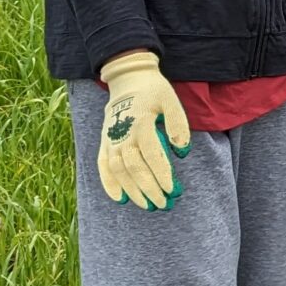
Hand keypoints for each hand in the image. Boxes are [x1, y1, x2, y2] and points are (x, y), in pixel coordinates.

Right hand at [96, 52, 190, 209]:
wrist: (127, 80)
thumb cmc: (154, 91)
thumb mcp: (171, 100)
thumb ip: (178, 124)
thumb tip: (182, 150)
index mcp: (141, 124)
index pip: (152, 155)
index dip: (162, 174)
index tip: (172, 190)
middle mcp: (123, 134)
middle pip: (135, 168)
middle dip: (149, 189)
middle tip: (163, 204)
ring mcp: (111, 140)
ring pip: (119, 171)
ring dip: (132, 190)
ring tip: (147, 205)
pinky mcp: (104, 142)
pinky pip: (102, 166)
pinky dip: (108, 184)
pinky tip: (120, 199)